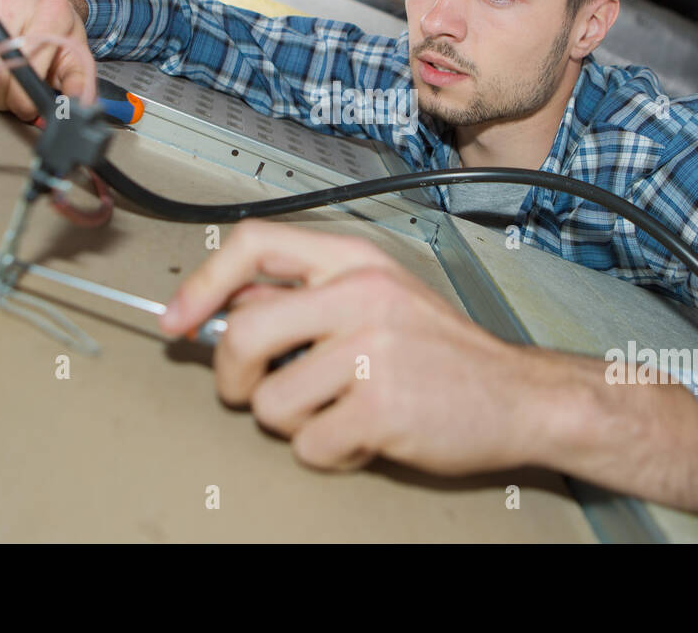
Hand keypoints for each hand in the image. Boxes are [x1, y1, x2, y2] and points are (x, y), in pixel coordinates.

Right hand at [0, 0, 92, 121]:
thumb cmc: (55, 32)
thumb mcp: (76, 55)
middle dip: (3, 97)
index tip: (27, 106)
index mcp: (49, 9)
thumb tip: (76, 103)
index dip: (23, 94)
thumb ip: (79, 81)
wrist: (39, 4)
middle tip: (14, 100)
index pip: (25, 60)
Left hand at [161, 220, 556, 475]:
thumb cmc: (444, 351)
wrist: (520, 395)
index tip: (177, 317)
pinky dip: (329, 453)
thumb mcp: (380, 295)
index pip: (255, 244)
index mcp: (356, 261)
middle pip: (243, 331)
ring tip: (338, 410)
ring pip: (269, 402)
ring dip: (295, 422)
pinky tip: (363, 433)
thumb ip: (308, 294)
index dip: (203, 282)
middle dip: (232, 375)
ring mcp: (372, 351)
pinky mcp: (381, 407)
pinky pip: (309, 445)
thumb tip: (227, 304)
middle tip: (251, 389)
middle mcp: (361, 295)